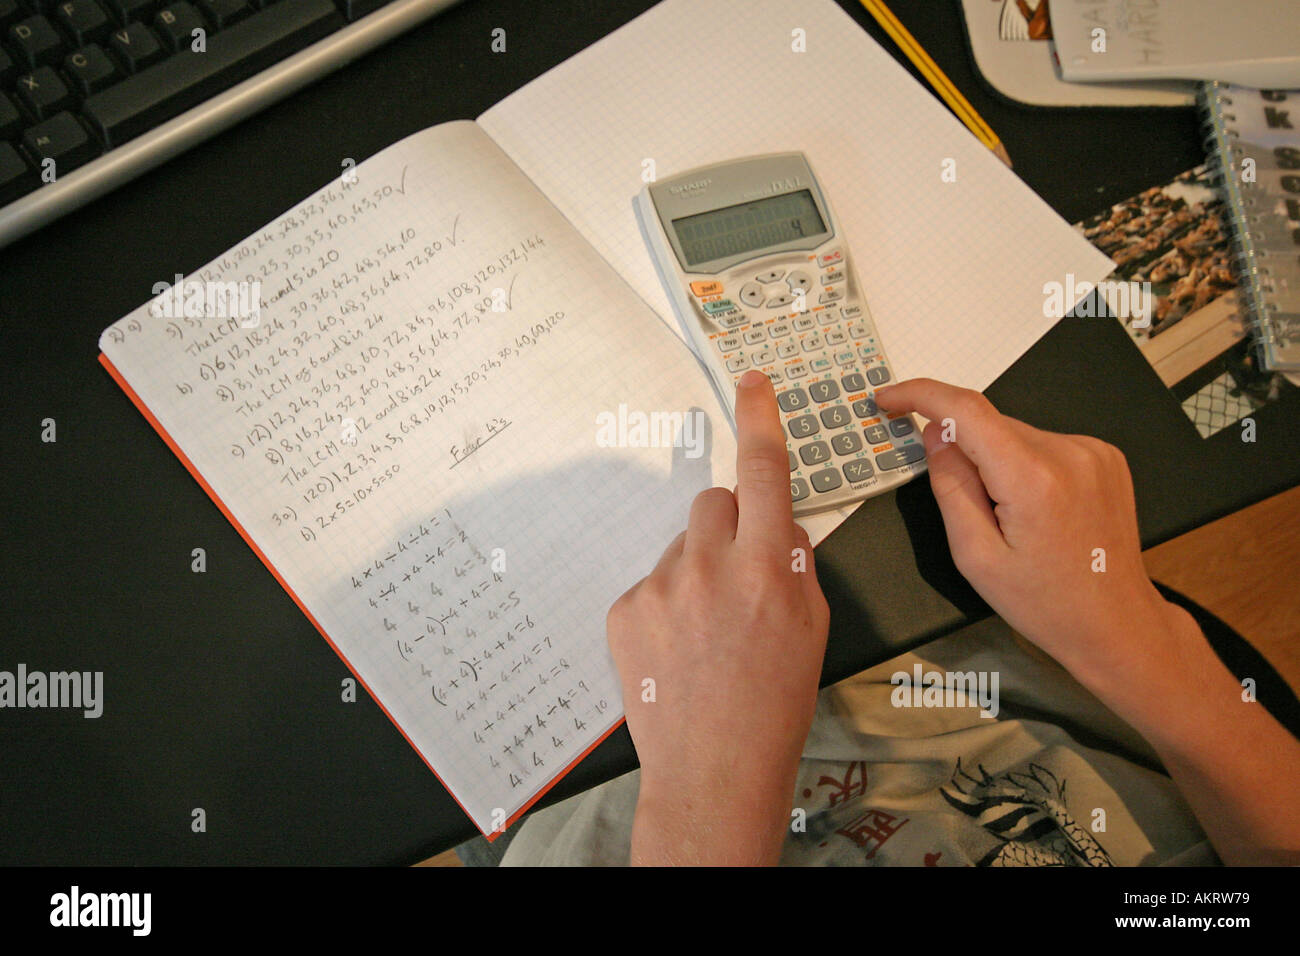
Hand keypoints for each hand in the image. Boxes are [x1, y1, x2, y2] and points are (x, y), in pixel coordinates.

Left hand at [606, 369, 829, 864]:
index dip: (760, 419)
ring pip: (683, 545)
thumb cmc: (773, 703)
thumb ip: (795, 563)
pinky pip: (652, 581)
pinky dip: (667, 603)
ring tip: (708, 629)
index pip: (765, 471)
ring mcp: (662, 588)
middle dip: (732, 525)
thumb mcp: (811, 627)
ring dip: (698, 568)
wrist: (714, 768)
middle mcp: (712, 567)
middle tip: (741, 577)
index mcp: (769, 568)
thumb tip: (778, 524)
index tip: (750, 382)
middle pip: (715, 501)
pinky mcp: (627, 610)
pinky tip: (679, 646)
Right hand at [874, 377, 1169, 673]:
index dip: (919, 395)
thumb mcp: (975, 557)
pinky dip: (1024, 465)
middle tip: (974, 511)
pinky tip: (1037, 509)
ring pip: (1014, 434)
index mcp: (1032, 479)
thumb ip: (950, 488)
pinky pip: (1042, 443)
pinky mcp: (1103, 455)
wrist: (1114, 620)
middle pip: (989, 425)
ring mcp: (1092, 450)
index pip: (965, 410)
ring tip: (1014, 519)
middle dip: (964, 453)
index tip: (888, 398)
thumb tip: (934, 435)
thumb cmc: (1047, 602)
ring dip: (996, 461)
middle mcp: (1068, 453)